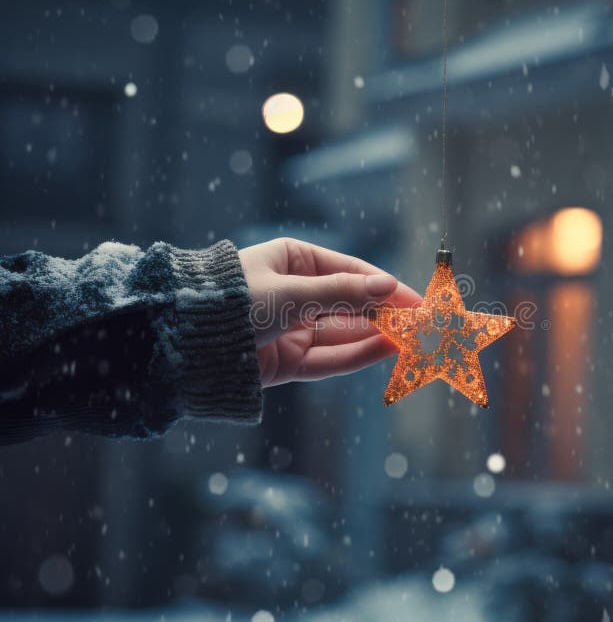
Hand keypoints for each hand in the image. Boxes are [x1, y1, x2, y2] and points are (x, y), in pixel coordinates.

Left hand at [239, 238, 421, 386]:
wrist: (183, 343)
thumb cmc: (234, 300)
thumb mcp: (291, 292)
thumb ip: (342, 293)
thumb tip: (389, 285)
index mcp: (294, 261)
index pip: (350, 271)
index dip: (385, 285)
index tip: (416, 300)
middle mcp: (297, 294)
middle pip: (350, 304)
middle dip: (385, 315)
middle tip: (421, 325)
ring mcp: (292, 328)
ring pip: (344, 333)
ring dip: (376, 337)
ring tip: (411, 340)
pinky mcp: (287, 361)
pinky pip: (329, 358)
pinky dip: (356, 356)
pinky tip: (385, 352)